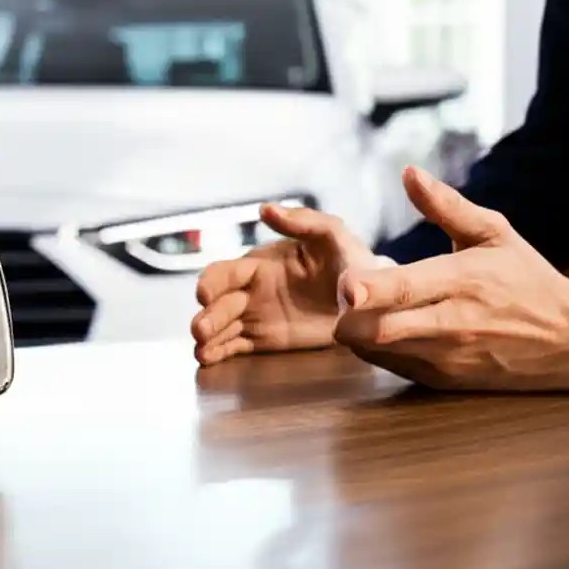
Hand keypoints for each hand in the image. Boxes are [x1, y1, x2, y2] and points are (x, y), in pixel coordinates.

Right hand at [190, 204, 381, 364]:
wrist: (369, 299)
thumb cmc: (349, 261)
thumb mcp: (331, 234)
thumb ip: (303, 221)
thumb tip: (266, 209)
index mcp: (260, 265)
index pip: (227, 272)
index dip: (212, 282)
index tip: (203, 294)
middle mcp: (251, 291)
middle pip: (219, 304)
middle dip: (207, 316)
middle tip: (199, 330)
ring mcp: (256, 317)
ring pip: (222, 327)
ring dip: (207, 338)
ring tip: (200, 350)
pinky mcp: (265, 340)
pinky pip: (236, 346)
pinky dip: (219, 352)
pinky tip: (207, 359)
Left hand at [334, 167, 568, 391]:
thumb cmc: (525, 278)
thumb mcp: (494, 233)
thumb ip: (446, 206)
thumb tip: (408, 172)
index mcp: (461, 280)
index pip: (402, 289)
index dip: (365, 289)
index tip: (344, 283)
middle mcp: (450, 324)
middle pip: (376, 330)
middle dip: (346, 311)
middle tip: (347, 290)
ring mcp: (444, 357)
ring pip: (375, 351)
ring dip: (357, 328)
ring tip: (368, 305)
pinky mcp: (441, 381)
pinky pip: (389, 365)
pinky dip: (375, 347)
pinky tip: (388, 326)